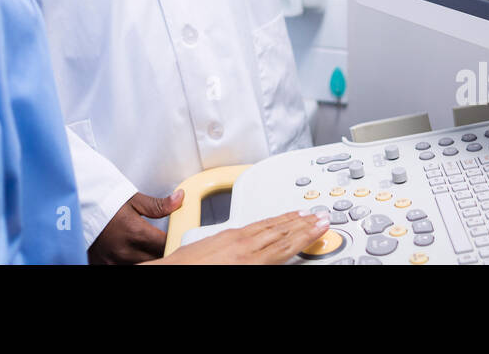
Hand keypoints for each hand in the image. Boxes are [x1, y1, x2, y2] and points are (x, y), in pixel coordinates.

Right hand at [88, 189, 184, 263]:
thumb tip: (179, 199)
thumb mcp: (133, 200)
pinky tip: (133, 253)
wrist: (79, 208)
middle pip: (157, 259)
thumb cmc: (106, 203)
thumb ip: (158, 205)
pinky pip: (125, 267)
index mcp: (135, 232)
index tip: (175, 236)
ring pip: (144, 265)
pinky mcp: (104, 265)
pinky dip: (133, 261)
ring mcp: (114, 262)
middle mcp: (125, 251)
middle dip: (162, 252)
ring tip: (144, 247)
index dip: (174, 241)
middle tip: (160, 242)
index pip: (166, 245)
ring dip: (149, 258)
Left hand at [152, 210, 328, 264]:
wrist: (168, 274)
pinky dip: (266, 220)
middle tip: (319, 215)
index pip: (286, 244)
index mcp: (249, 261)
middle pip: (280, 230)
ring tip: (302, 212)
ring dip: (287, 218)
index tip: (321, 226)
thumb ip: (262, 265)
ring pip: (266, 224)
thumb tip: (276, 259)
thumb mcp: (242, 275)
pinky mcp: (219, 235)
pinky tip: (270, 219)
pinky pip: (251, 224)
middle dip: (302, 223)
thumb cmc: (196, 276)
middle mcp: (242, 245)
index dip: (306, 234)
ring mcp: (230, 237)